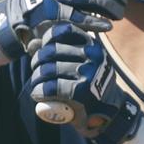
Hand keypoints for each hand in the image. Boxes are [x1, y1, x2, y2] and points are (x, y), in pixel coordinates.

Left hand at [24, 22, 143, 143]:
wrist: (110, 112)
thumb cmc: (91, 86)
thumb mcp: (83, 64)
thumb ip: (60, 52)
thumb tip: (32, 43)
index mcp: (92, 45)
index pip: (63, 31)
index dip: (47, 39)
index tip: (43, 49)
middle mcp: (92, 55)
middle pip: (51, 51)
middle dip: (37, 61)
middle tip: (36, 71)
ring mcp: (87, 72)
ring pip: (48, 70)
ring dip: (36, 78)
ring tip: (36, 85)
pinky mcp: (80, 91)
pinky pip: (50, 87)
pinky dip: (39, 91)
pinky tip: (37, 95)